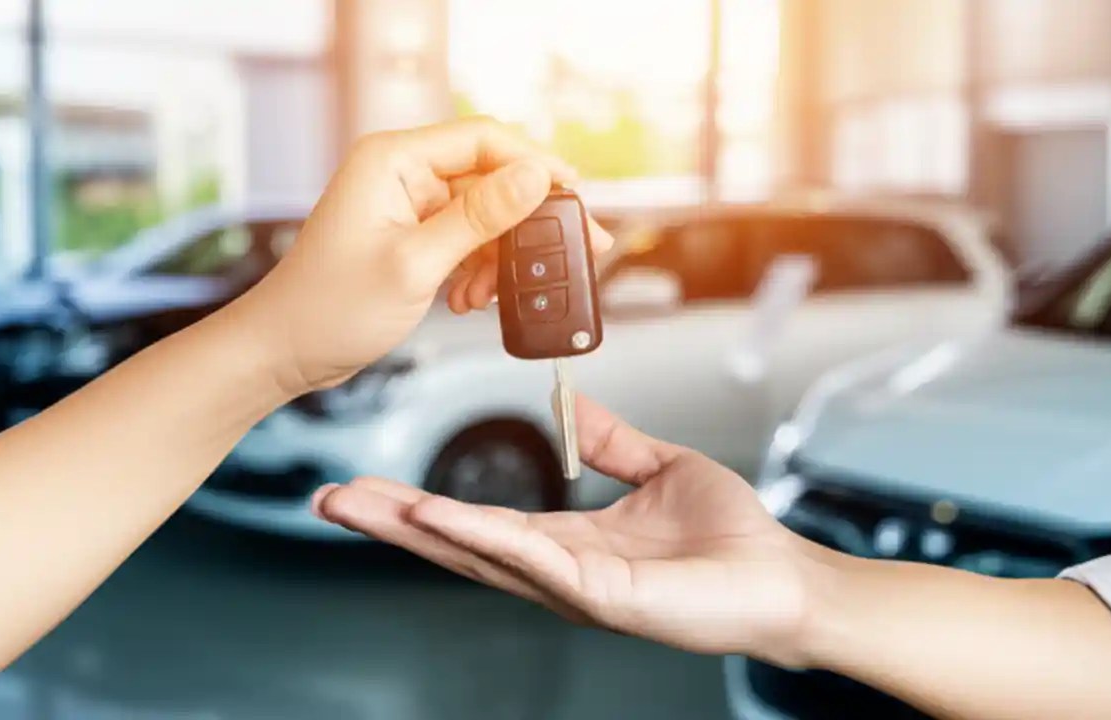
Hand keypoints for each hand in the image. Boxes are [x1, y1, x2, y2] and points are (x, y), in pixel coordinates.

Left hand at [234, 117, 613, 394]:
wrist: (285, 351)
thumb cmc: (329, 309)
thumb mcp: (416, 264)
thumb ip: (479, 219)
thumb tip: (534, 177)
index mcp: (392, 160)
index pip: (483, 139)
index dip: (535, 163)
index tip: (574, 192)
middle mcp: (401, 173)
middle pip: (489, 177)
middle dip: (527, 219)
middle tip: (573, 247)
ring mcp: (406, 205)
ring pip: (482, 214)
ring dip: (498, 255)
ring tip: (489, 292)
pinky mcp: (410, 235)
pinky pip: (465, 239)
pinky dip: (477, 268)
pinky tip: (469, 298)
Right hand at [311, 396, 840, 666]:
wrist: (784, 577)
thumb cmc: (731, 536)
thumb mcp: (660, 468)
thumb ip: (614, 441)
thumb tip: (575, 404)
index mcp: (567, 540)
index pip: (478, 521)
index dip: (420, 505)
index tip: (366, 486)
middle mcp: (559, 571)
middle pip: (459, 546)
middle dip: (391, 524)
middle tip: (327, 498)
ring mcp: (577, 589)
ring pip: (483, 555)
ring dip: (418, 530)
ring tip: (361, 506)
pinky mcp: (606, 596)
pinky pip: (538, 559)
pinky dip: (486, 537)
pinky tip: (441, 517)